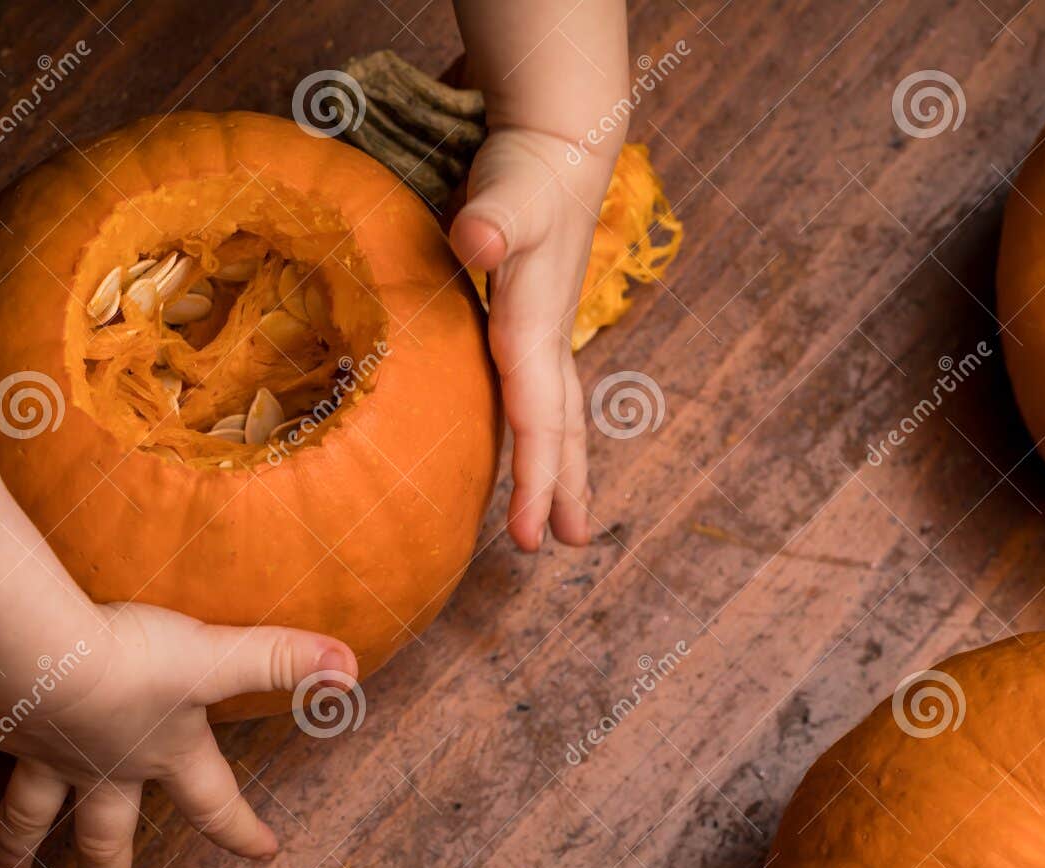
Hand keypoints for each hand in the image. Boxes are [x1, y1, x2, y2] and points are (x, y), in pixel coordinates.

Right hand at [0, 603, 356, 867]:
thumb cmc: (136, 658)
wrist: (48, 653)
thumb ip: (283, 660)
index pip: (215, 804)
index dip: (241, 830)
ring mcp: (46, 751)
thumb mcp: (219, 656)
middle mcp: (104, 767)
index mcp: (163, 755)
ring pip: (31, 811)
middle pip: (107, 835)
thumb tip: (355, 667)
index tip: (264, 855)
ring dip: (15, 844)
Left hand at [449, 126, 619, 551]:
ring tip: (567, 524)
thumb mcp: (508, 191)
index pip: (537, 420)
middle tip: (561, 546)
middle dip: (562, 489)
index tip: (532, 537)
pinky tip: (529, 451)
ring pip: (556, 417)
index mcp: (534, 330)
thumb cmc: (527, 170)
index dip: (537, 481)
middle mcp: (544, 343)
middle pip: (559, 429)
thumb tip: (476, 241)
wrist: (556, 144)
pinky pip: (536, 396)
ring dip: (563, 470)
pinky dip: (541, 435)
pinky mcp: (528, 323)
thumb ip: (492, 218)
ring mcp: (541, 335)